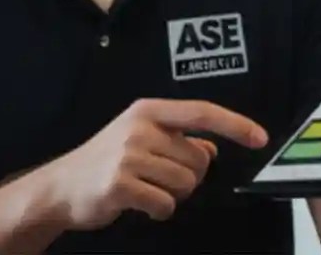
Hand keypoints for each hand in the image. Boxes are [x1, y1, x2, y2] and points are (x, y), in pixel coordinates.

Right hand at [43, 98, 268, 229]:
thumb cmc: (104, 161)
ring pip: (185, 184)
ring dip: (172, 195)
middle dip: (189, 177)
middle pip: (199, 160)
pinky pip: (165, 204)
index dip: (235, 125)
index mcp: (149, 111)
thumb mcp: (140, 138)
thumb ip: (177, 139)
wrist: (60, 188)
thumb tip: (211, 148)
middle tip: (159, 179)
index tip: (261, 138)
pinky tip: (139, 205)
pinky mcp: (120, 185)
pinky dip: (158, 210)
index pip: (202, 113)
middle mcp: (141, 128)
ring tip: (146, 190)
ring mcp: (129, 156)